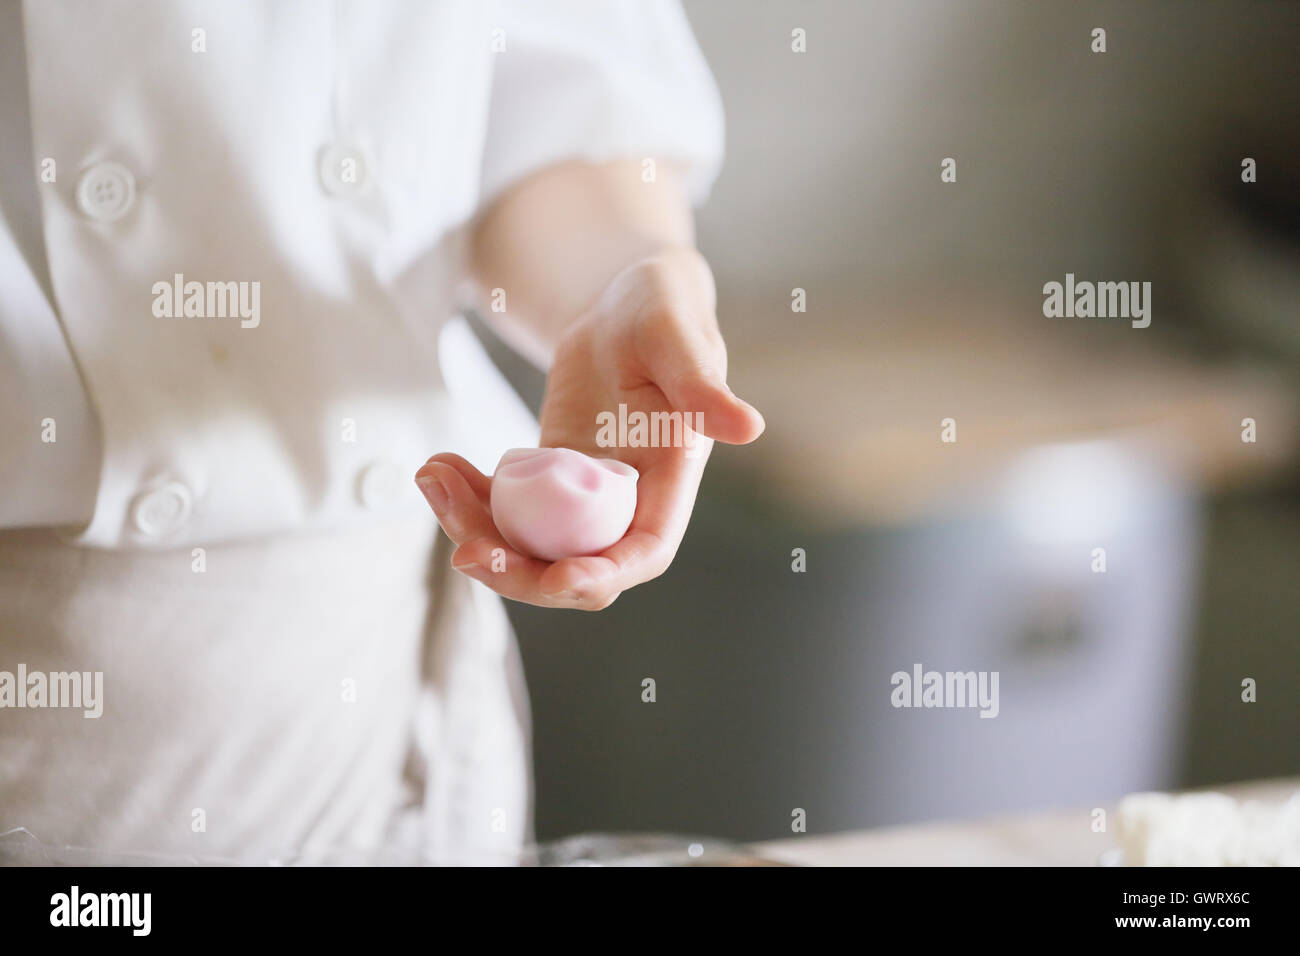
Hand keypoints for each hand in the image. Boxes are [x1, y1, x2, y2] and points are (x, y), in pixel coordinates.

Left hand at [414, 246, 763, 609]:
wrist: (623, 300)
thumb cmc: (661, 307)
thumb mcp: (678, 336)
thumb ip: (704, 383)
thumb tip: (749, 427)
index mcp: (670, 477)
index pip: (645, 550)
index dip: (606, 574)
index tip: (557, 579)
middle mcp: (629, 500)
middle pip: (576, 566)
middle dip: (520, 573)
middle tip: (462, 549)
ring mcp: (585, 496)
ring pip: (530, 547)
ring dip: (477, 531)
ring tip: (433, 477)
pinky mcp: (549, 480)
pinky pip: (506, 512)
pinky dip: (468, 500)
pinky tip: (438, 465)